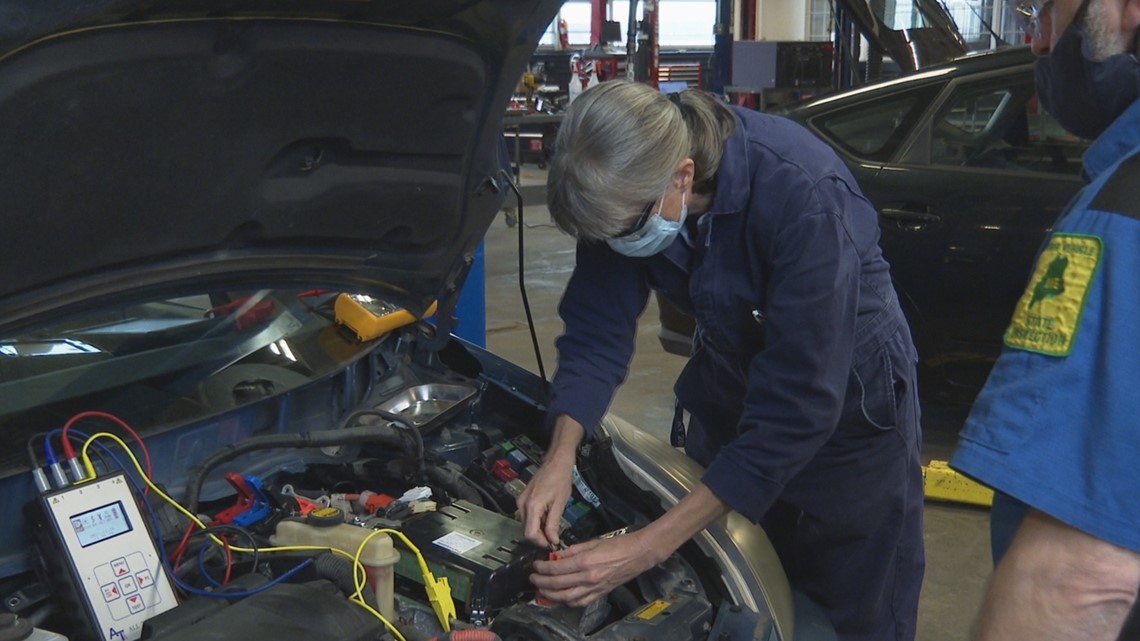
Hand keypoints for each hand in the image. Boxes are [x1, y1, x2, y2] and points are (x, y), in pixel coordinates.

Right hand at [516, 452, 574, 546]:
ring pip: (526, 524)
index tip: (551, 543)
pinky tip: (546, 518)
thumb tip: (552, 540)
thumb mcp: (560, 504)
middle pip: (526, 530)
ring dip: (538, 529)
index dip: (540, 542)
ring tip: (552, 528)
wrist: (556, 461)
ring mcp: (521, 500)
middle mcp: (522, 504)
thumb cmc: (560, 479)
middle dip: (539, 537)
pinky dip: (536, 521)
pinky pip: (527, 516)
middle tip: (553, 538)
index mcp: (532, 506)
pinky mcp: (522, 498)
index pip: (530, 534)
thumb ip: (553, 524)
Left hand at [530, 531, 663, 606]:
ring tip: (541, 590)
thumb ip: (573, 549)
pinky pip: (580, 602)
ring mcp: (594, 588)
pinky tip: (560, 598)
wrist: (639, 554)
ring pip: (567, 597)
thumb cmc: (618, 544)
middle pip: (558, 584)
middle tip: (533, 578)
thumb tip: (557, 555)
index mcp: (585, 561)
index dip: (542, 567)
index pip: (557, 568)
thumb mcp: (594, 542)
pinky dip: (567, 602)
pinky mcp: (600, 594)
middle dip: (542, 582)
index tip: (535, 565)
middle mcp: (588, 577)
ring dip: (551, 595)